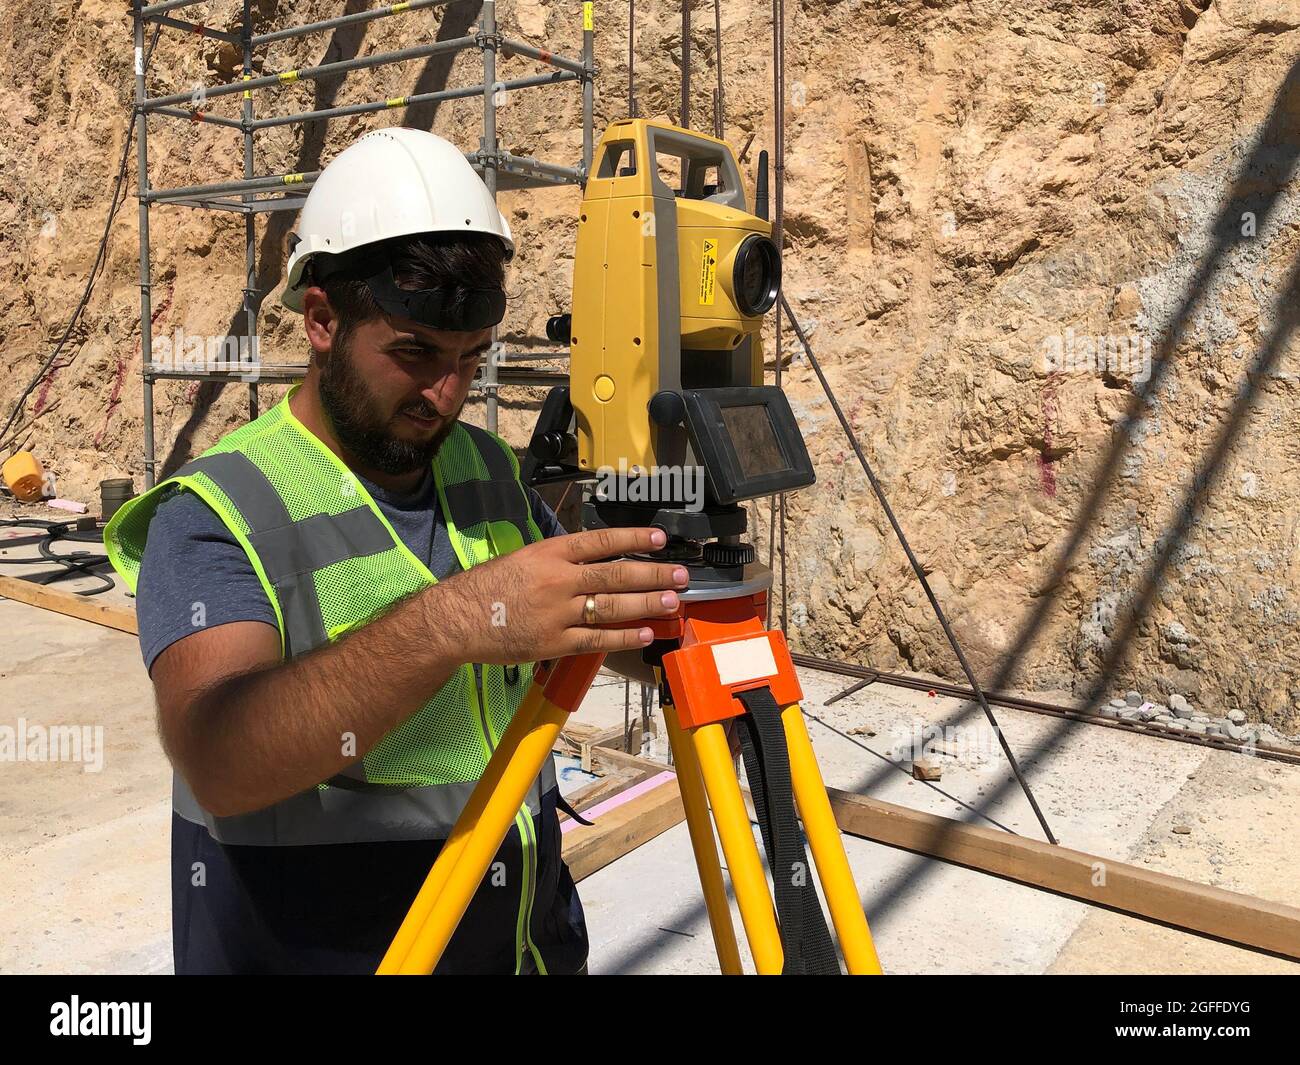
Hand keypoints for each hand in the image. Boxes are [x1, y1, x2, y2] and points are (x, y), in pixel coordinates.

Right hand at [431, 527, 687, 664]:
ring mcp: (557, 613)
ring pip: (613, 606)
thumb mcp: (522, 560)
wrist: (455, 620)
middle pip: (616, 574)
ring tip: (673, 600)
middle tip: (681, 573)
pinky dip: (623, 636)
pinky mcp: (554, 643)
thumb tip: (595, 558)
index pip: (600, 542)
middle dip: (653, 574)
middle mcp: (557, 580)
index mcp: (549, 553)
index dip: (633, 539)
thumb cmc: (487, 588)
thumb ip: (558, 560)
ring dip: (647, 603)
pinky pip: (597, 639)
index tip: (659, 538)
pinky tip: (644, 632)